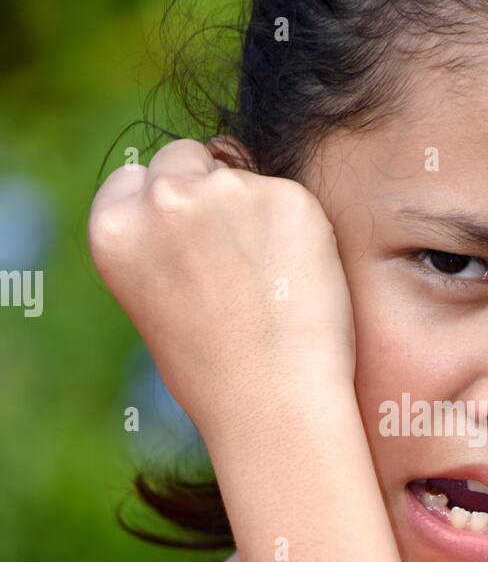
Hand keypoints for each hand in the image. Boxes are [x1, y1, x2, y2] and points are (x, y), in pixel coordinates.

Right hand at [87, 139, 355, 438]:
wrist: (272, 403)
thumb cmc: (214, 373)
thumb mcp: (153, 302)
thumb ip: (160, 245)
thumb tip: (191, 201)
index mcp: (114, 228)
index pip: (135, 179)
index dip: (165, 202)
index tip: (189, 235)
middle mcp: (163, 199)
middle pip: (185, 159)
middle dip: (207, 187)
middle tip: (236, 252)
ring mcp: (226, 191)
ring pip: (243, 175)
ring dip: (256, 210)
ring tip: (268, 284)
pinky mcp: (286, 195)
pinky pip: (289, 198)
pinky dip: (297, 228)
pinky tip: (298, 280)